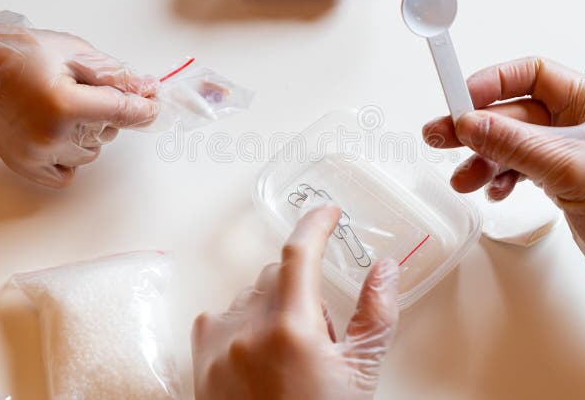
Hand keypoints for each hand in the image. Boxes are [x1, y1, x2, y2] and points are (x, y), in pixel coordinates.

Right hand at [0, 7, 156, 187]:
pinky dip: (71, 158)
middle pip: (108, 134)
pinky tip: (60, 135)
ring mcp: (37, 155)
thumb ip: (115, 75)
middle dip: (106, 114)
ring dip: (88, 135)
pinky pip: (66, 175)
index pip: (122, 113)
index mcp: (65, 104)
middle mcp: (51, 136)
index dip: (143, 108)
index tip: (152, 106)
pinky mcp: (25, 166)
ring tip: (64, 110)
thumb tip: (148, 90)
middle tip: (81, 92)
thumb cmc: (20, 54)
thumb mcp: (75, 52)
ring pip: (91, 154)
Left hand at [192, 205, 398, 399]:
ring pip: (248, 294)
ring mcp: (217, 345)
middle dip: (299, 290)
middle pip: (275, 275)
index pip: (299, 255)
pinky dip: (240, 323)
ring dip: (270, 306)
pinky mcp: (198, 360)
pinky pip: (219, 315)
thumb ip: (376, 315)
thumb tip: (385, 268)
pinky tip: (256, 355)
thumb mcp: (360, 374)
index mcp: (291, 331)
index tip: (327, 211)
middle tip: (317, 334)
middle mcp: (246, 331)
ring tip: (286, 353)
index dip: (314, 224)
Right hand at [422, 57, 584, 365]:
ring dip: (483, 159)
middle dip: (476, 127)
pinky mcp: (562, 182)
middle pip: (514, 112)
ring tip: (463, 178)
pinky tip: (492, 191)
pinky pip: (518, 169)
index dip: (494, 83)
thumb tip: (470, 122)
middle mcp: (580, 125)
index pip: (533, 75)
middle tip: (440, 136)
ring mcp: (569, 155)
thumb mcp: (568, 167)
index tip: (460, 98)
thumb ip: (513, 142)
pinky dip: (499, 178)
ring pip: (511, 144)